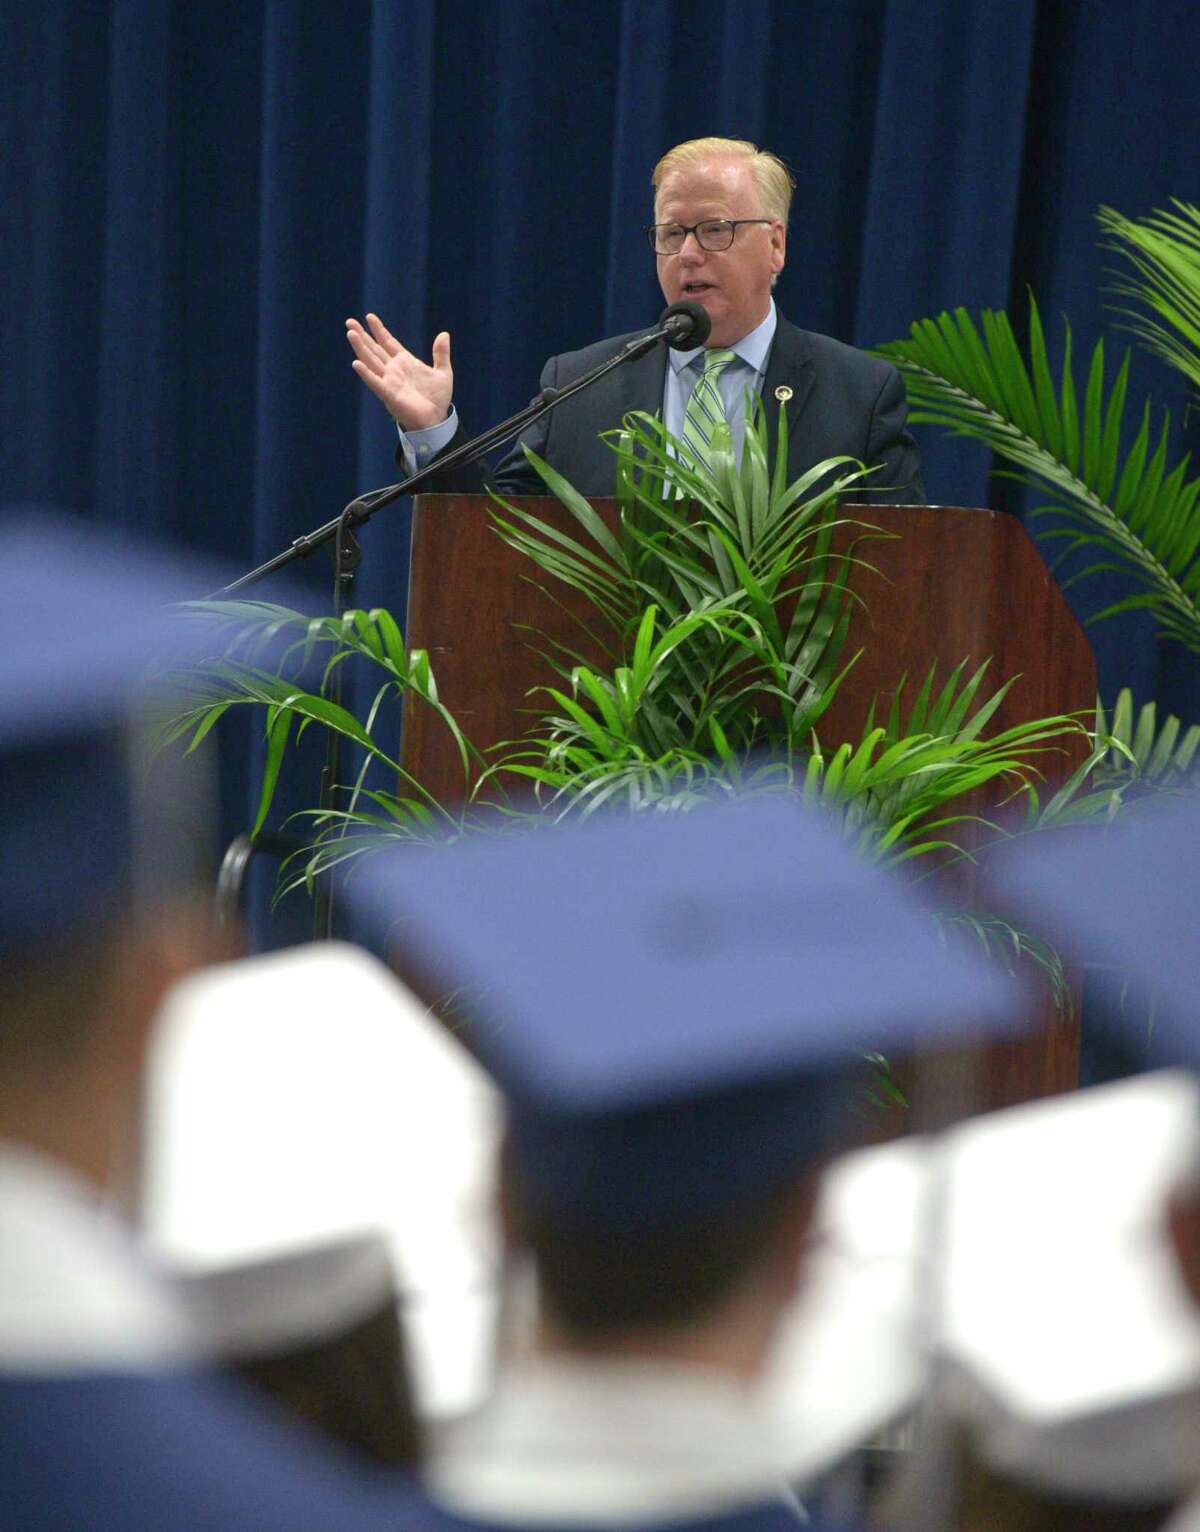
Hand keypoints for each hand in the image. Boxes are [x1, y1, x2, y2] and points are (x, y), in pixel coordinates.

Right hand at [345, 313, 452, 430]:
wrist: (436, 420)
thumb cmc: (437, 399)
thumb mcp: (443, 373)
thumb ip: (441, 354)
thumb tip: (444, 334)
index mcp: (405, 362)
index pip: (388, 342)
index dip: (379, 330)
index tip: (369, 317)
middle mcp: (394, 370)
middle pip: (374, 349)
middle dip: (362, 335)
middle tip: (349, 321)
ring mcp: (389, 381)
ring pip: (371, 361)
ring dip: (360, 348)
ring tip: (351, 334)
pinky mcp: (389, 394)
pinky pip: (375, 382)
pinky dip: (366, 373)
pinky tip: (356, 363)